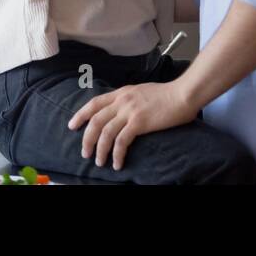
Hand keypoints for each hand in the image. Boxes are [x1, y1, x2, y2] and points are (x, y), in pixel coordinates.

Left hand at [67, 82, 199, 170]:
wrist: (183, 94)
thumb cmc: (167, 94)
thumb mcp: (141, 91)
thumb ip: (129, 100)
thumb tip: (121, 111)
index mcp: (121, 92)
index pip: (94, 103)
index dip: (80, 115)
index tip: (72, 125)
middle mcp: (122, 101)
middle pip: (95, 120)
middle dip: (86, 138)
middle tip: (85, 152)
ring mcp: (129, 111)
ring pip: (105, 132)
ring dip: (100, 150)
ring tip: (99, 162)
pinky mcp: (139, 122)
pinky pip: (121, 141)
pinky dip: (116, 154)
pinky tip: (117, 163)